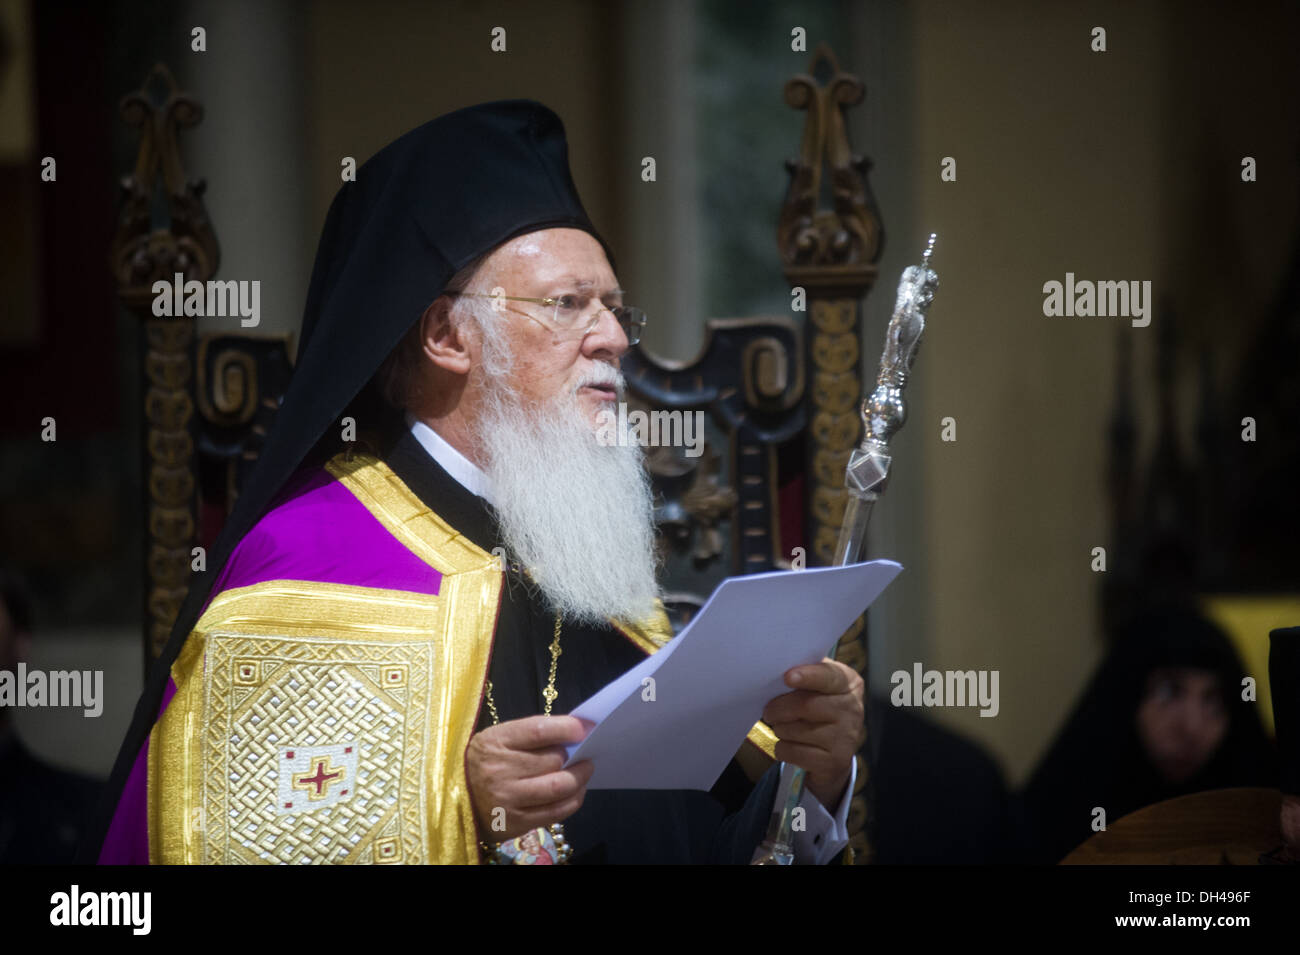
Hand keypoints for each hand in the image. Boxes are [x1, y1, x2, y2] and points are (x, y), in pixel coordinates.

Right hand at [466, 715, 592, 842]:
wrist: (452, 797)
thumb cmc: (484, 762)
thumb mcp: (497, 739)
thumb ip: (531, 736)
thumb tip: (575, 734)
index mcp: (495, 742)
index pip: (537, 731)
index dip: (566, 728)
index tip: (583, 728)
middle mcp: (499, 771)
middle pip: (553, 760)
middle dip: (577, 756)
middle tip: (586, 754)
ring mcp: (507, 800)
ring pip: (559, 787)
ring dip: (580, 779)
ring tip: (584, 771)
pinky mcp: (515, 823)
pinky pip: (555, 812)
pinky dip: (573, 800)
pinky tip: (575, 792)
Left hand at [761, 657, 863, 807]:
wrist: (834, 751)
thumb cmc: (820, 708)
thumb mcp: (819, 685)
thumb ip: (803, 672)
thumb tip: (776, 666)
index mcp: (849, 683)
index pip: (828, 676)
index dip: (807, 676)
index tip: (787, 677)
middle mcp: (852, 709)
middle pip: (806, 705)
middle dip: (778, 708)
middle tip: (768, 711)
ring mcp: (846, 737)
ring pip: (796, 730)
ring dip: (779, 729)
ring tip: (782, 727)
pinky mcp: (835, 761)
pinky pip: (794, 752)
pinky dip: (782, 748)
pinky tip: (787, 744)